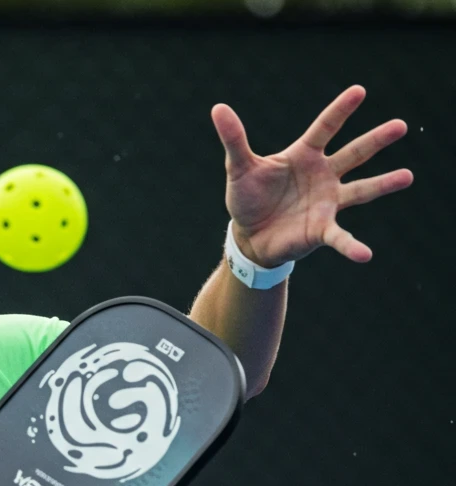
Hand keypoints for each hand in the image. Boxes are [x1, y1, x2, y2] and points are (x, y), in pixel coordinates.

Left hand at [211, 84, 413, 266]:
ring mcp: (326, 202)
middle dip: (375, 140)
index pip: (325, 128)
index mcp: (304, 155)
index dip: (340, 111)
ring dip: (383, 184)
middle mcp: (322, 175)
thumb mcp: (239, 168)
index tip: (359, 91)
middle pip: (353, 154)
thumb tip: (218, 109)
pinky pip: (339, 238)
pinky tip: (365, 254)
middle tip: (400, 126)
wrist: (249, 237)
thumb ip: (234, 140)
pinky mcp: (321, 229)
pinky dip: (351, 246)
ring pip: (360, 190)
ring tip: (406, 176)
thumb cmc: (248, 199)